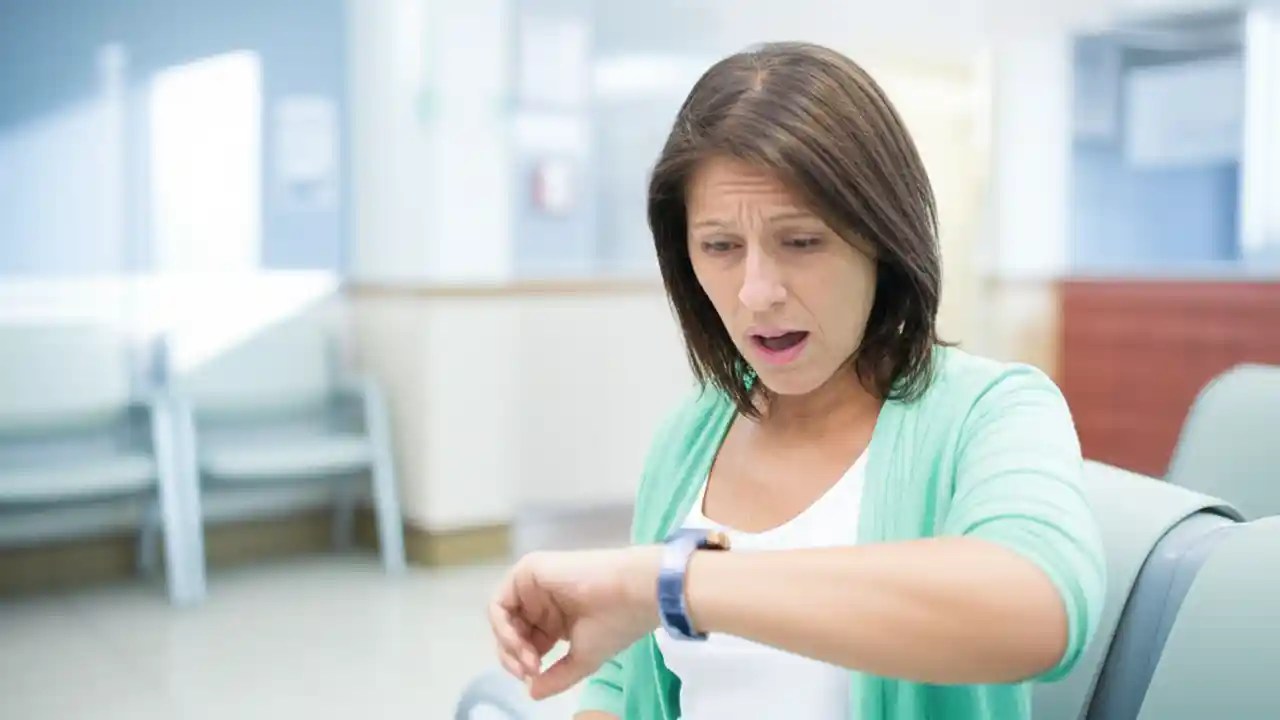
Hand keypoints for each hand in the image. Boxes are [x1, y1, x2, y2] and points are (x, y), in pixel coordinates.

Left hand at [488, 546, 661, 699]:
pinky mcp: (527, 571)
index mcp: (555, 619)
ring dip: (509, 645)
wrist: (629, 593)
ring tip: (529, 660)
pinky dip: (503, 628)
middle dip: (514, 657)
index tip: (534, 678)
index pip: (526, 644)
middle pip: (510, 632)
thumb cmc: (613, 625)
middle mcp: (541, 602)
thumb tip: (531, 693)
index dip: (523, 664)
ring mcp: (533, 586)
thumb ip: (555, 678)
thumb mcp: (582, 661)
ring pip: (502, 619)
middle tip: (530, 671)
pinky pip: (500, 604)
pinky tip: (520, 643)